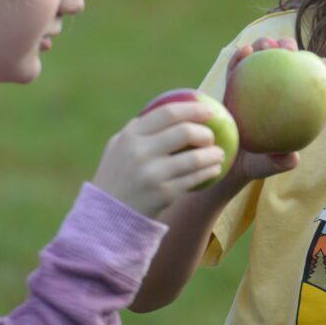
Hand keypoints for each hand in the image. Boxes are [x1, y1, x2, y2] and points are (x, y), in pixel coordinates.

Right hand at [92, 101, 225, 217]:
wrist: (106, 216)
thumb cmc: (116, 177)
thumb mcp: (118, 147)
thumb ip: (138, 129)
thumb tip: (170, 112)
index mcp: (131, 135)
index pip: (168, 113)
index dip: (193, 108)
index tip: (209, 110)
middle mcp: (140, 151)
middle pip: (185, 132)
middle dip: (206, 133)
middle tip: (212, 136)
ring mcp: (153, 173)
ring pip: (195, 157)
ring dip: (213, 154)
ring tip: (219, 154)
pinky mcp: (164, 193)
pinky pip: (194, 178)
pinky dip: (209, 172)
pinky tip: (214, 169)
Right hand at [219, 36, 325, 183]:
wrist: (228, 162)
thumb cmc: (255, 163)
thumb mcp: (267, 166)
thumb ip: (280, 163)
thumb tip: (292, 159)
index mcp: (290, 105)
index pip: (308, 82)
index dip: (321, 69)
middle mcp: (272, 91)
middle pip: (284, 61)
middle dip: (289, 46)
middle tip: (289, 48)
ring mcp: (252, 85)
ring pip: (260, 58)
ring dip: (264, 45)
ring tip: (266, 45)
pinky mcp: (232, 86)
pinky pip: (235, 69)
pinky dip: (239, 58)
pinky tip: (244, 51)